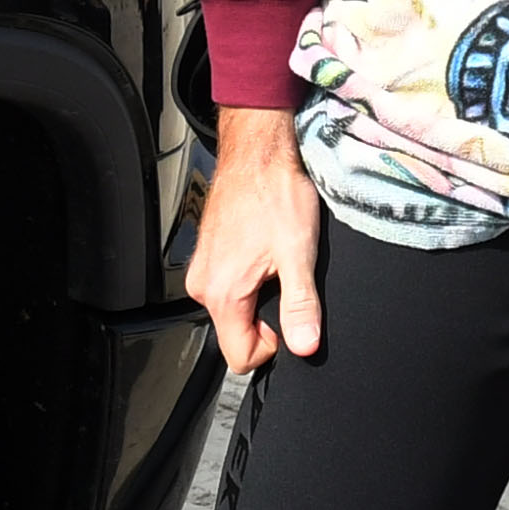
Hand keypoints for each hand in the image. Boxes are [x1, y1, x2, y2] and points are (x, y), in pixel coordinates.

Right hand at [190, 108, 324, 373]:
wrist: (257, 153)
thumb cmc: (275, 193)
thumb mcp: (299, 254)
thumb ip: (301, 306)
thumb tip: (306, 346)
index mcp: (223, 293)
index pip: (240, 357)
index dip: (272, 347)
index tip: (290, 318)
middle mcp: (204, 285)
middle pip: (236, 333)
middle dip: (266, 319)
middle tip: (286, 279)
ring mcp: (202, 268)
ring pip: (233, 309)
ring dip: (258, 296)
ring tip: (275, 260)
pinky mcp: (207, 255)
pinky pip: (228, 285)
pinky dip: (248, 278)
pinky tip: (264, 249)